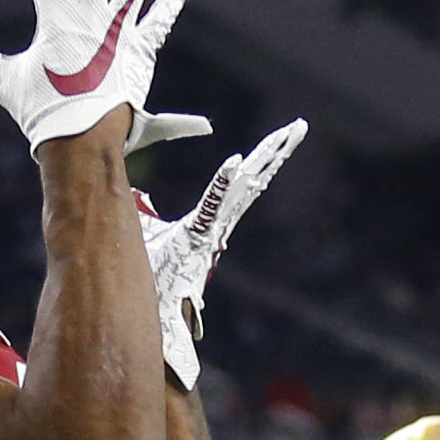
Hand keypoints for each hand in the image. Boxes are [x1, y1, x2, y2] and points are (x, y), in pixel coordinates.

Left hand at [137, 118, 305, 387]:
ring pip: (245, 188)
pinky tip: (236, 161)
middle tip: (299, 126)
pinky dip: (224, 185)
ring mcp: (213, 230)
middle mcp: (218, 224)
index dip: (254, 162)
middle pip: (252, 179)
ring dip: (266, 160)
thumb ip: (146, 213)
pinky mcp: (199, 237)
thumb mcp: (146, 233)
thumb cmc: (150, 279)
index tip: (276, 140)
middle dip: (275, 151)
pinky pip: (213, 205)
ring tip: (288, 134)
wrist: (150, 312)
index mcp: (210, 222)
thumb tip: (141, 198)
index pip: (236, 186)